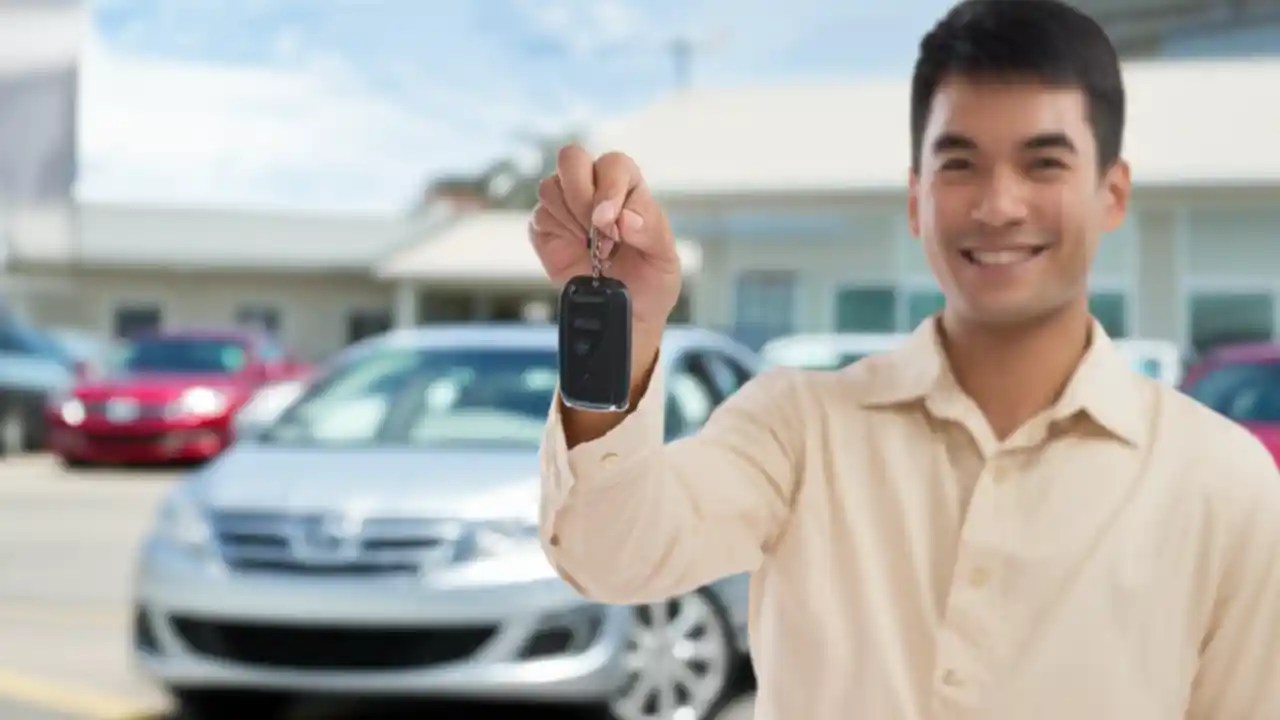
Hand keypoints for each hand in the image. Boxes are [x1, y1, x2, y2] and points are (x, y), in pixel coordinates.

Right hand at [529, 144, 682, 333]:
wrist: (627, 312)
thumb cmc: (649, 279)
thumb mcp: (665, 257)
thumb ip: (651, 230)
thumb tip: (625, 218)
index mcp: (627, 184)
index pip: (612, 164)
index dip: (609, 188)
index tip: (611, 224)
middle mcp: (593, 186)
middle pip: (571, 158)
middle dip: (581, 195)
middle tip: (596, 230)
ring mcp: (566, 204)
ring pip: (550, 187)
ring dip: (571, 220)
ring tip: (592, 247)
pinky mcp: (545, 226)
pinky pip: (539, 215)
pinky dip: (557, 234)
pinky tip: (576, 250)